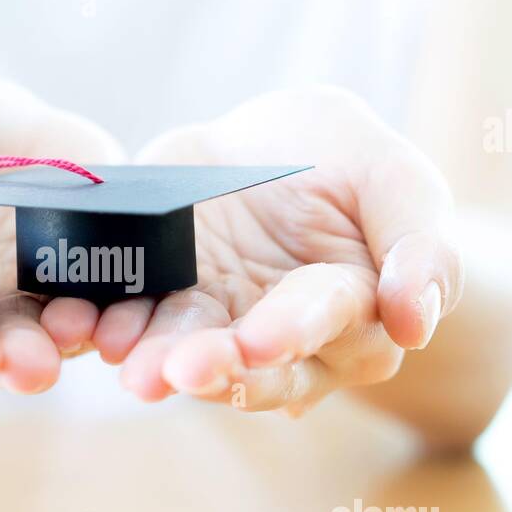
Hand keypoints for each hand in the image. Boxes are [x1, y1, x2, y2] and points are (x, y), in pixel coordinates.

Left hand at [40, 88, 463, 413]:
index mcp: (354, 310)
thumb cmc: (346, 161)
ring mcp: (215, 326)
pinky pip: (133, 323)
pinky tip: (88, 329)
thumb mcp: (394, 178)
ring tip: (130, 366)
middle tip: (180, 370)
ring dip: (159, 363)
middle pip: (254, 363)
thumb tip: (418, 324)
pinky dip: (111, 328)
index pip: (326, 321)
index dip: (294, 330)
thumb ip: (422, 246)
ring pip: (189, 354)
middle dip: (217, 367)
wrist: (267, 141)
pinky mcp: (160, 307)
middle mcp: (282, 337)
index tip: (261, 340)